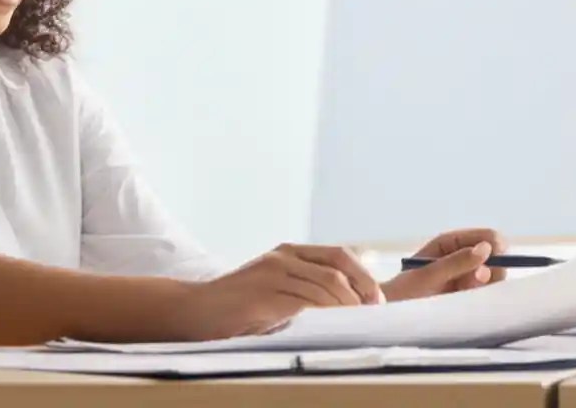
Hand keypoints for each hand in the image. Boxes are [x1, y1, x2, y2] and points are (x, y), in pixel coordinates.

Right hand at [177, 243, 383, 340]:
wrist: (198, 311)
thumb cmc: (239, 308)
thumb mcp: (277, 293)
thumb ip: (304, 291)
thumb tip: (345, 304)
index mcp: (289, 253)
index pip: (339, 254)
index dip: (363, 274)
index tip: (377, 298)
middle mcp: (284, 256)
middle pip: (339, 263)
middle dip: (364, 286)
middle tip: (375, 309)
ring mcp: (274, 271)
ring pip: (327, 282)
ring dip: (349, 303)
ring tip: (358, 320)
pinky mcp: (265, 291)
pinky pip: (307, 298)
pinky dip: (327, 311)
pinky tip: (334, 322)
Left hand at [380, 228, 508, 301]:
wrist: (390, 315)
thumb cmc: (403, 292)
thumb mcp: (428, 275)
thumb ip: (456, 262)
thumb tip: (486, 249)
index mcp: (450, 244)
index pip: (486, 237)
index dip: (494, 244)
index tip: (497, 254)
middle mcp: (461, 258)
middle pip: (496, 258)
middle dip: (492, 269)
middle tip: (475, 280)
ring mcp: (466, 279)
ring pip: (494, 278)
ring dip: (485, 286)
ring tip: (460, 294)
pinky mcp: (468, 297)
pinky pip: (486, 295)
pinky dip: (482, 299)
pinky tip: (463, 303)